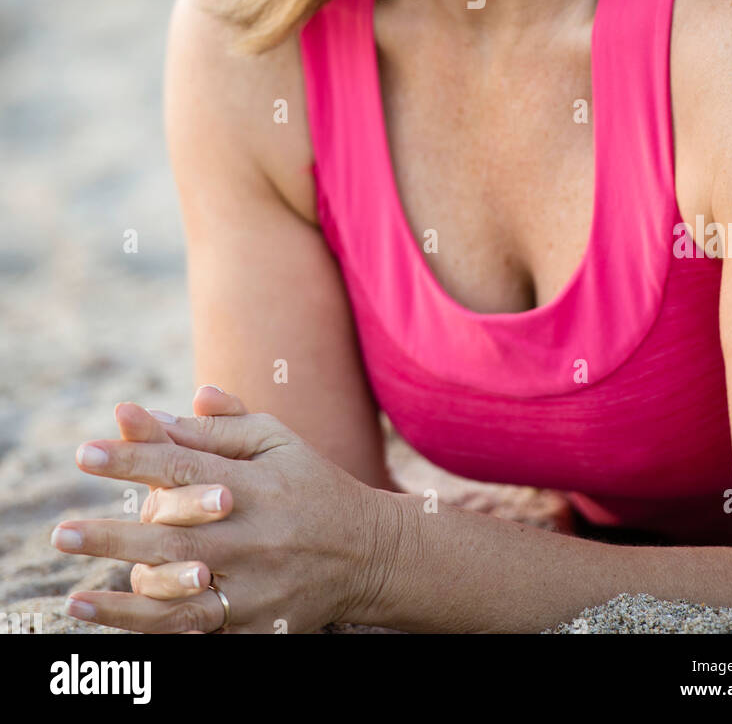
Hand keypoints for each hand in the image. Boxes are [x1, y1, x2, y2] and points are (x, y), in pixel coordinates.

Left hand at [50, 389, 394, 632]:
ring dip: (122, 599)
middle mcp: (250, 535)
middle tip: (62, 532)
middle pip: (172, 536)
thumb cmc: (311, 485)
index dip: (134, 457)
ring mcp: (252, 586)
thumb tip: (180, 401)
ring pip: (178, 595)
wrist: (367, 554)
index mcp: (254, 483)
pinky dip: (146, 628)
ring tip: (74, 596)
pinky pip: (192, 631)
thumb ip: (226, 425)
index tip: (86, 452)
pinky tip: (106, 621)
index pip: (185, 466)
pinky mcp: (253, 623)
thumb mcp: (278, 441)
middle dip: (113, 535)